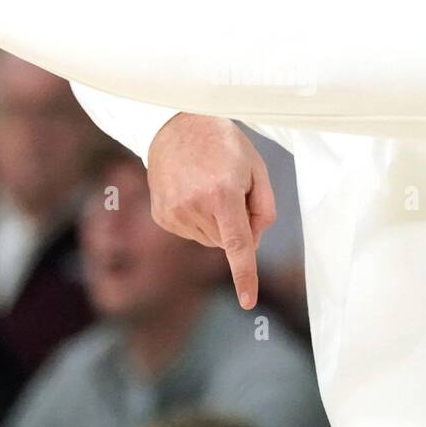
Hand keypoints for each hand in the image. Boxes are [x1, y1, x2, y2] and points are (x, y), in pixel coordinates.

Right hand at [147, 114, 276, 309]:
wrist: (175, 125)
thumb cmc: (223, 145)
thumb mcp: (256, 168)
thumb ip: (263, 210)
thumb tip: (252, 244)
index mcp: (222, 194)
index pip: (237, 245)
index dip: (244, 275)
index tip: (246, 301)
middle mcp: (194, 207)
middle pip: (227, 241)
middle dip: (235, 224)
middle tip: (229, 188)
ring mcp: (173, 213)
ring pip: (209, 239)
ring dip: (215, 222)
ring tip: (207, 186)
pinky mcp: (162, 216)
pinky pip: (191, 232)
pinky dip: (198, 219)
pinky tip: (191, 192)